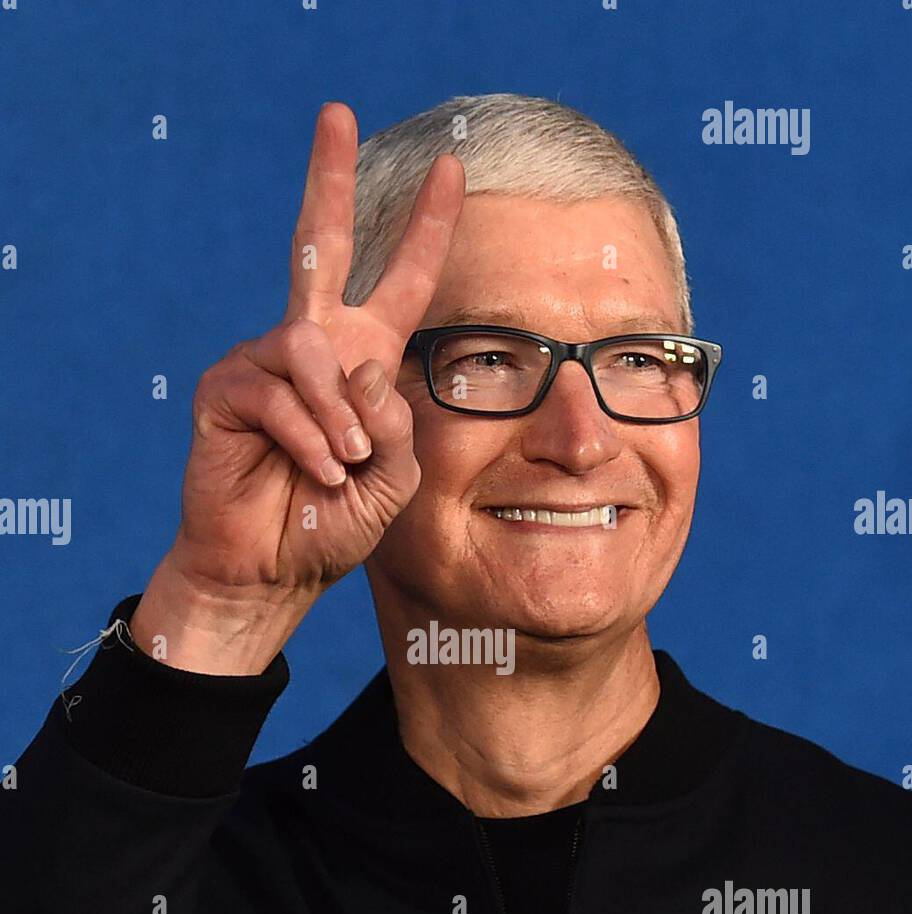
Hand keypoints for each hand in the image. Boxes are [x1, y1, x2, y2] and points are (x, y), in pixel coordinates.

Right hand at [133, 102, 464, 672]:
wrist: (273, 568)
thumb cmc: (333, 523)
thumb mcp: (394, 478)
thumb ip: (398, 423)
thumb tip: (364, 366)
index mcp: (361, 360)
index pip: (398, 282)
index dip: (425, 229)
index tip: (451, 169)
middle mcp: (313, 346)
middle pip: (319, 244)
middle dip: (330, 178)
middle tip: (337, 113)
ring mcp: (265, 361)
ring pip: (313, 349)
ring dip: (338, 416)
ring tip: (345, 466)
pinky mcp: (226, 387)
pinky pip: (280, 392)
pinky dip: (307, 438)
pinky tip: (316, 473)